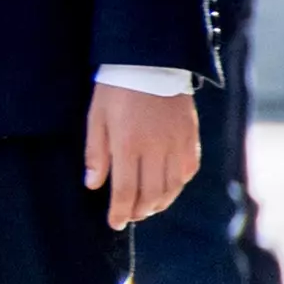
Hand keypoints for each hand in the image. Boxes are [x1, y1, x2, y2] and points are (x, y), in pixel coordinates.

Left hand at [84, 82, 199, 227]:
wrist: (149, 59)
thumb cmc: (116, 88)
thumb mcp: (96, 117)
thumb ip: (95, 153)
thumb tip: (93, 185)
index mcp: (127, 144)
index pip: (125, 191)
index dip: (119, 212)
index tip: (114, 223)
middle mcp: (155, 147)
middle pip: (150, 195)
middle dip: (139, 211)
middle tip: (130, 216)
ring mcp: (175, 143)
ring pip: (172, 187)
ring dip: (159, 203)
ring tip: (148, 207)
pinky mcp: (190, 136)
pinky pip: (188, 170)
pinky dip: (178, 185)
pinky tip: (168, 187)